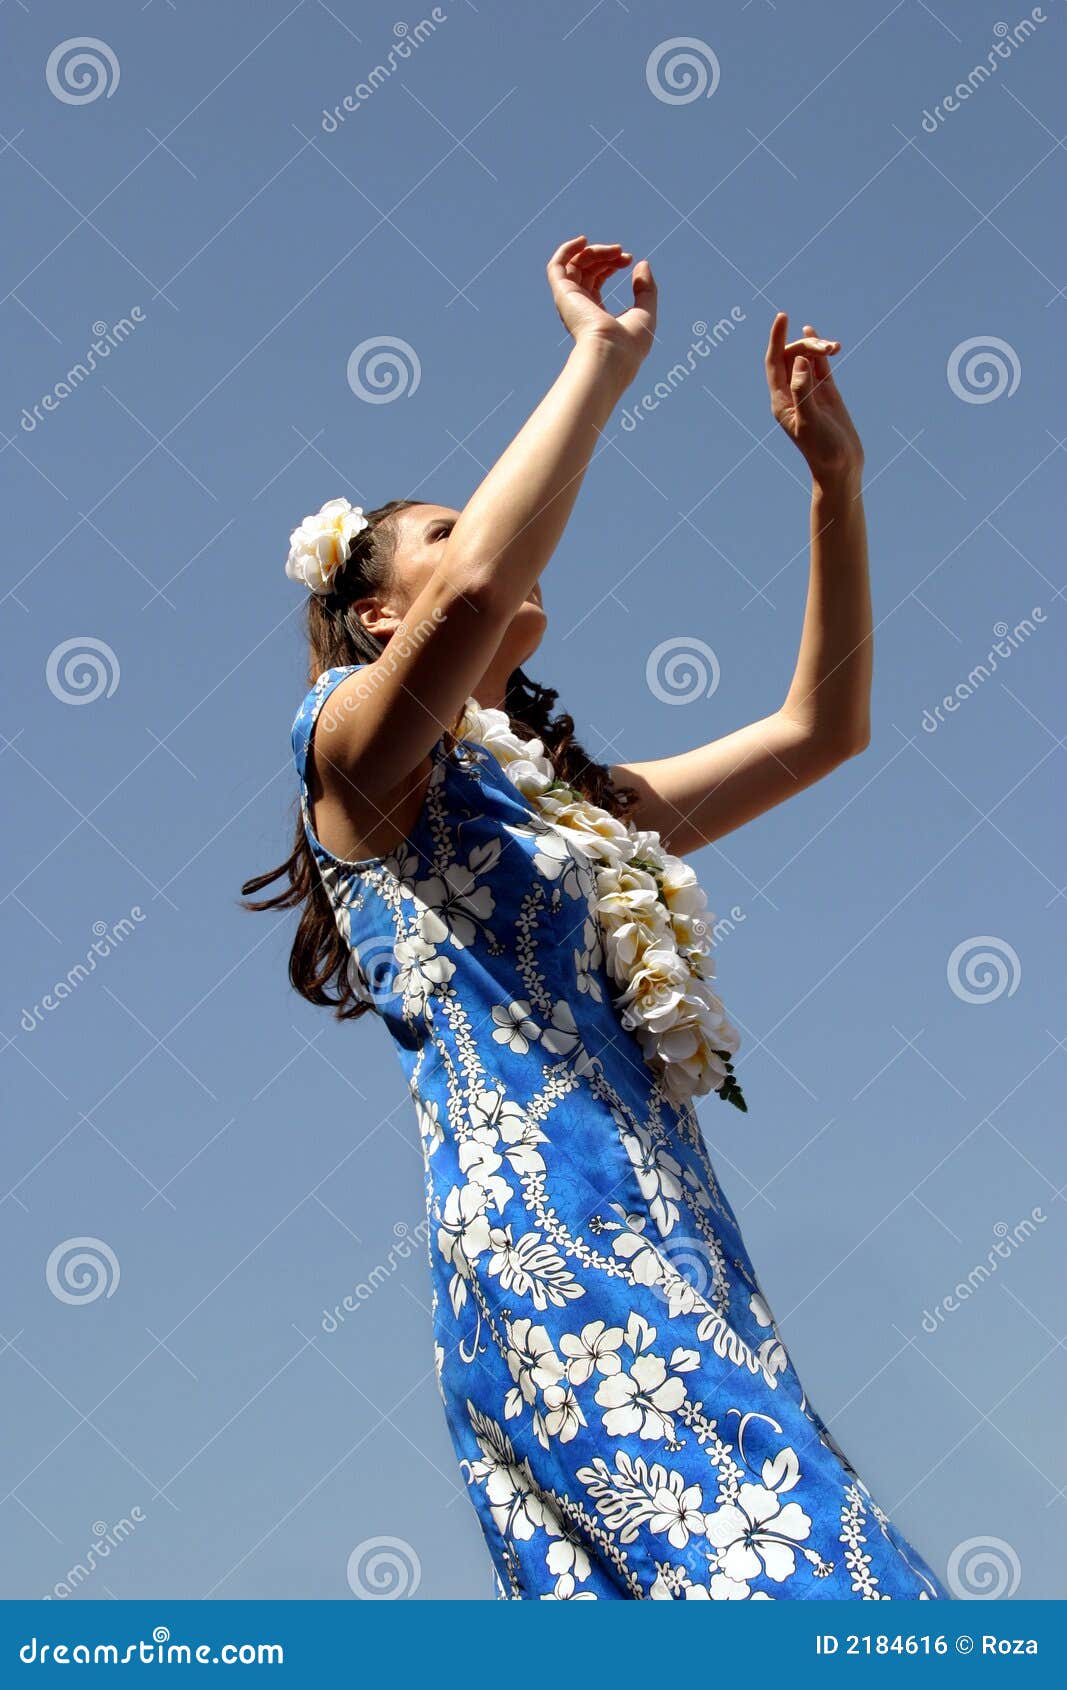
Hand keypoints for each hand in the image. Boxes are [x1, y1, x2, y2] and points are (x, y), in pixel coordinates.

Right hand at [547, 235, 656, 378]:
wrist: (612, 354)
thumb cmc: (629, 344)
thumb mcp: (646, 311)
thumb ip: (645, 289)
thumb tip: (641, 264)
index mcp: (594, 314)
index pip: (596, 280)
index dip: (611, 264)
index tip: (629, 259)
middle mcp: (579, 307)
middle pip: (586, 270)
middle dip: (605, 256)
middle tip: (623, 254)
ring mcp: (570, 301)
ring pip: (575, 264)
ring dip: (594, 251)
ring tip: (614, 250)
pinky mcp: (563, 294)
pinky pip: (557, 266)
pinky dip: (567, 250)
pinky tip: (583, 240)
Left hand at [765, 313, 863, 485]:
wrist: (841, 467)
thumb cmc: (823, 450)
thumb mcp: (811, 420)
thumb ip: (802, 390)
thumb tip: (798, 360)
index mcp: (780, 401)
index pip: (773, 362)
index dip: (776, 338)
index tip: (782, 316)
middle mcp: (791, 394)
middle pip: (791, 357)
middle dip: (806, 346)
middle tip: (828, 348)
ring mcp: (808, 393)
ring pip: (806, 360)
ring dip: (818, 348)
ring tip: (836, 347)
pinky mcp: (825, 394)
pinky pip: (818, 367)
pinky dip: (818, 352)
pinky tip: (819, 338)